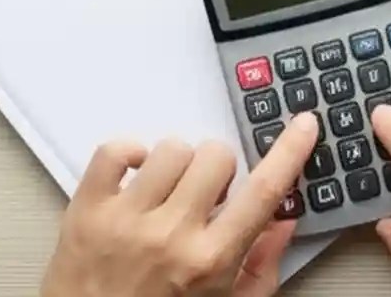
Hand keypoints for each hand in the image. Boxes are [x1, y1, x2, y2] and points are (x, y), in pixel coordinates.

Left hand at [40, 112, 318, 296]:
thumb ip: (260, 266)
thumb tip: (284, 220)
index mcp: (211, 260)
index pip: (264, 191)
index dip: (290, 152)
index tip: (304, 125)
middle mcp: (171, 235)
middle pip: (216, 156)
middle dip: (220, 170)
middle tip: (208, 195)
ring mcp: (125, 219)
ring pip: (170, 148)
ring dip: (176, 164)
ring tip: (168, 192)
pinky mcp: (87, 209)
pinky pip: (114, 151)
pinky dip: (129, 154)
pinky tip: (137, 176)